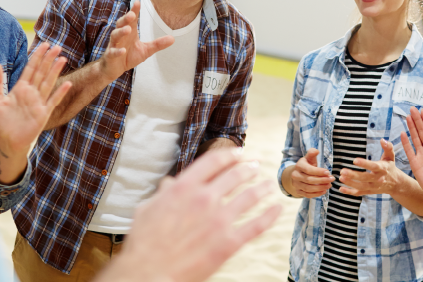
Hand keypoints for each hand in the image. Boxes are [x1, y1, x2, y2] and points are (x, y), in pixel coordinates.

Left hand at [0, 43, 71, 158]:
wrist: (8, 140)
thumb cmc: (2, 121)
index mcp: (21, 88)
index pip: (31, 68)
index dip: (37, 56)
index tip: (44, 44)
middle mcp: (31, 93)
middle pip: (42, 72)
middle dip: (49, 59)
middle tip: (57, 46)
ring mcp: (39, 102)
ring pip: (48, 83)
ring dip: (55, 71)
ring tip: (62, 59)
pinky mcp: (43, 113)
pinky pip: (53, 101)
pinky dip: (60, 93)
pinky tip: (67, 84)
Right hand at [95, 149, 282, 281]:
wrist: (149, 272)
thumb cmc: (145, 243)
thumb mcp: (147, 209)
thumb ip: (163, 194)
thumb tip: (169, 184)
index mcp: (184, 187)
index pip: (213, 161)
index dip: (229, 155)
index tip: (239, 153)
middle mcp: (204, 198)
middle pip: (235, 175)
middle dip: (248, 168)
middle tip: (256, 165)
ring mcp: (219, 220)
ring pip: (249, 197)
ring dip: (262, 188)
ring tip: (268, 184)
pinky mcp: (229, 242)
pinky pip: (256, 225)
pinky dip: (270, 215)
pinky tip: (277, 209)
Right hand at [100, 1, 174, 80]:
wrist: (114, 69)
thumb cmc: (129, 56)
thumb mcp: (146, 50)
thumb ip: (157, 44)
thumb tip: (173, 38)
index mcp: (130, 33)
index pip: (132, 20)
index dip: (134, 10)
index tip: (138, 2)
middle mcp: (121, 36)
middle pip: (121, 24)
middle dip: (126, 19)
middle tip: (132, 15)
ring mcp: (114, 45)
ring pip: (115, 35)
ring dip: (121, 32)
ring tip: (128, 30)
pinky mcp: (110, 56)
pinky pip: (112, 52)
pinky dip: (117, 51)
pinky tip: (122, 50)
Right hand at [285, 149, 334, 197]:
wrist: (298, 174)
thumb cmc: (307, 165)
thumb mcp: (309, 158)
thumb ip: (312, 153)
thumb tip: (316, 151)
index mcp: (299, 166)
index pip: (309, 170)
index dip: (319, 172)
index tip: (328, 172)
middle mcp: (295, 175)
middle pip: (309, 180)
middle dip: (322, 180)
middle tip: (331, 179)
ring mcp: (296, 184)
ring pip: (308, 188)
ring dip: (320, 187)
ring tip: (329, 185)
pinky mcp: (298, 191)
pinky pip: (307, 195)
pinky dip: (316, 194)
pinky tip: (324, 191)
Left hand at [339, 139, 402, 195]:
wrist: (396, 184)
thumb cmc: (390, 168)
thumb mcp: (390, 157)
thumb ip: (388, 147)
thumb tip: (382, 140)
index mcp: (382, 169)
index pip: (373, 166)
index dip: (364, 164)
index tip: (354, 160)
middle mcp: (378, 179)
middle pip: (365, 178)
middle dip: (353, 175)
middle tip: (342, 171)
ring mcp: (373, 186)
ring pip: (361, 186)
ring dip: (350, 183)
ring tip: (341, 178)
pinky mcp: (369, 191)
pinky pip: (359, 193)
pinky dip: (350, 192)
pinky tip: (341, 188)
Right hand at [400, 107, 422, 218]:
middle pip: (422, 131)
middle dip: (418, 120)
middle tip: (412, 108)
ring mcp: (422, 155)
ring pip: (415, 138)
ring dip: (411, 127)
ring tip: (408, 116)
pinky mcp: (415, 163)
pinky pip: (409, 150)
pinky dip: (405, 142)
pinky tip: (403, 133)